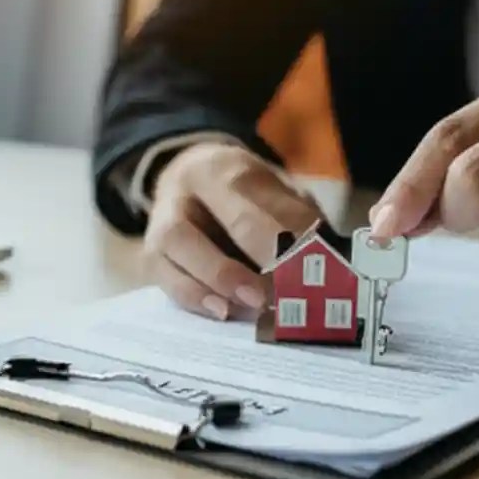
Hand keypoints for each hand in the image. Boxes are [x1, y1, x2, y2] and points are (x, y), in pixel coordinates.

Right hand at [144, 142, 322, 319]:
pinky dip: (194, 296)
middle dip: (257, 253)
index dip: (286, 229)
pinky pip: (165, 276)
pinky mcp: (151, 255)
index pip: (255, 195)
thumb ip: (295, 217)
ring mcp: (161, 220)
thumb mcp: (272, 191)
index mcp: (222, 166)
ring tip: (254, 303)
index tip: (315, 259)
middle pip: (220, 216)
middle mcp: (186, 188)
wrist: (185, 183)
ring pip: (179, 243)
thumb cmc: (240, 195)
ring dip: (219, 277)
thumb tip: (327, 255)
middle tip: (283, 288)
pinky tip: (223, 312)